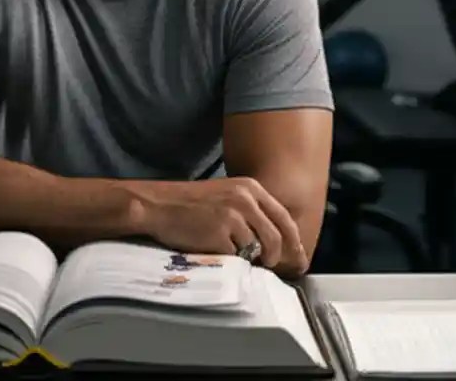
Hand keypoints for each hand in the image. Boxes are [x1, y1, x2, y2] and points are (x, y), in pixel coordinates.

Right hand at [135, 177, 307, 272]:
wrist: (158, 205)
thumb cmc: (190, 203)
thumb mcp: (226, 194)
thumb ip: (251, 210)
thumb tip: (275, 240)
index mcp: (250, 188)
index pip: (284, 218)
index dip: (294, 241)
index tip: (297, 257)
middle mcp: (245, 199)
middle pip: (276, 237)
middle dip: (276, 257)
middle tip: (271, 267)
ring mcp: (233, 216)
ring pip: (257, 249)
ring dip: (249, 258)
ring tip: (231, 253)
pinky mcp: (220, 233)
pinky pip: (236, 256)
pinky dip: (229, 259)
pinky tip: (214, 250)